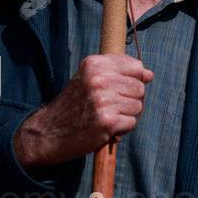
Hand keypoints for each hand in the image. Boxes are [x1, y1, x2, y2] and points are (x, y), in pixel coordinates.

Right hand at [13, 55, 153, 169]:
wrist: (47, 133)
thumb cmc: (73, 105)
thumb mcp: (89, 79)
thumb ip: (120, 72)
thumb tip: (149, 75)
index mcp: (94, 64)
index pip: (136, 67)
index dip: (133, 80)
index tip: (118, 89)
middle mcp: (98, 79)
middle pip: (139, 87)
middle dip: (129, 100)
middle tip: (109, 107)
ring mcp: (103, 100)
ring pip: (138, 106)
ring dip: (126, 115)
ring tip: (106, 117)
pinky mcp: (107, 121)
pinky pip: (132, 122)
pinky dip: (122, 128)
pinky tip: (106, 128)